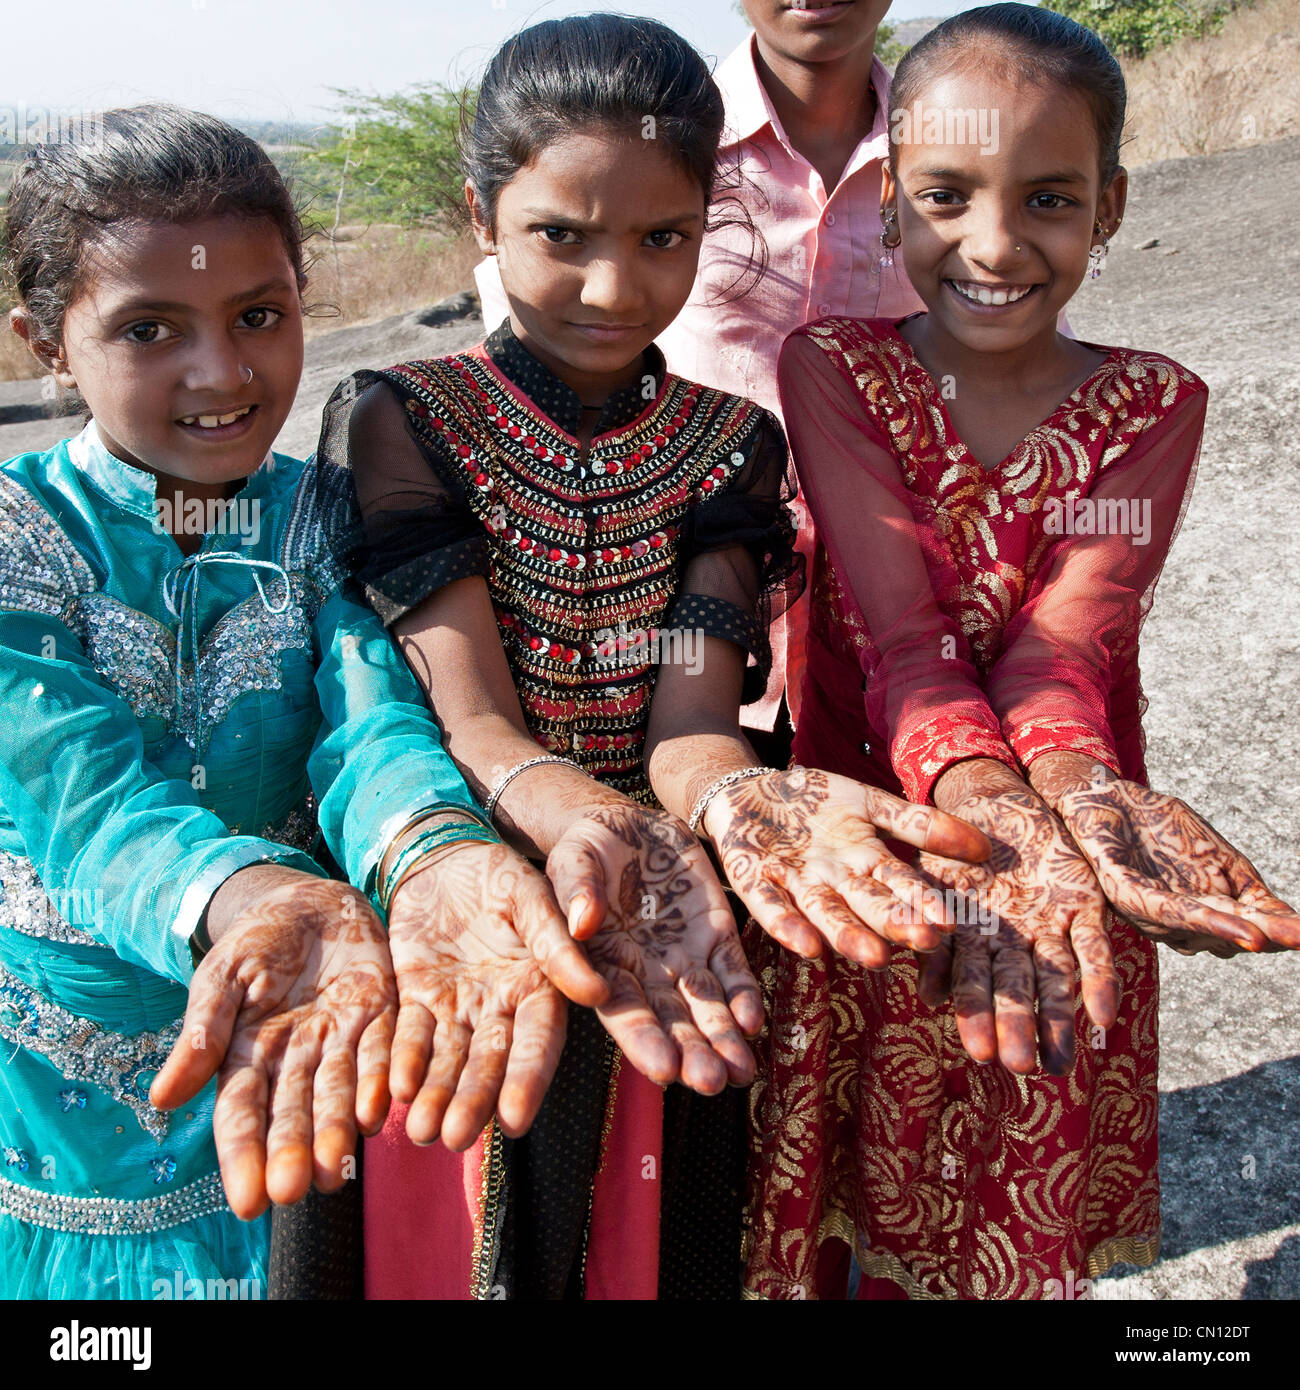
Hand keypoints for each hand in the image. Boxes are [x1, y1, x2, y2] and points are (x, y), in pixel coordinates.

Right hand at [151, 867, 396, 1219]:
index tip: (248, 1203)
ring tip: (335, 1172)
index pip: (242, 1114)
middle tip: (295, 1192)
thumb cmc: (255, 942)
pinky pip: (380, 1053)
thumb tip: (162, 1100)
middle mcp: (295, 1061)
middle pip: (293, 1114)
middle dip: (293, 1153)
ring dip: (337, 1133)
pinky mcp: (378, 1017)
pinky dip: (378, 1081)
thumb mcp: (221, 978)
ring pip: (338, 1095)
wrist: (308, 901)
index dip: (244, 1157)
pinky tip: (377, 1112)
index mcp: (246, 1057)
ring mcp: (338, 1042)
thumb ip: (203, 1032)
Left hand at [385, 838, 607, 1150]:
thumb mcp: (531, 898)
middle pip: (489, 1062)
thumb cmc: (499, 873)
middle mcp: (500, 1008)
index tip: (515, 1120)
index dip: (526, 1080)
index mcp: (538, 987)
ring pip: (448, 1060)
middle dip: (473, 1100)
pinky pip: (409, 1037)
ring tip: (423, 1133)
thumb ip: (555, 944)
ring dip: (437, 1095)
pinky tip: (395, 1090)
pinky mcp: (418, 1000)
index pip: (537, 1042)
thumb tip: (597, 993)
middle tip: (456, 1138)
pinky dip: (403, 1063)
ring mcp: (457, 1008)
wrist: (442, 856)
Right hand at [547, 803, 762, 1094]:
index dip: (643, 1040)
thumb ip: (576, 892)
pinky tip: (754, 1021)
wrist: (626, 824)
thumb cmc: (585, 849)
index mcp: (604, 964)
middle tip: (712, 1083)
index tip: (663, 1070)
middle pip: (672, 1021)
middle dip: (693, 1053)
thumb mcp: (572, 863)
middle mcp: (647, 972)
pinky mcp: (715, 933)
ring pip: (707, 1007)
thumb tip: (583, 923)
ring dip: (724, 1039)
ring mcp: (684, 956)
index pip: (624, 1011)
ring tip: (743, 1071)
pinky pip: (733, 970)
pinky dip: (744, 996)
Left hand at [702, 766, 991, 968]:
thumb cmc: (816, 801)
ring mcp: (794, 885)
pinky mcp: (753, 882)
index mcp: (866, 864)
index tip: (948, 924)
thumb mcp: (870, 803)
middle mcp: (835, 883)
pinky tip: (804, 946)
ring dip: (847, 936)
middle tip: (921, 942)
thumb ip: (920, 825)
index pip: (900, 887)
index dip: (922, 904)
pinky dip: (786, 926)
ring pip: (824, 914)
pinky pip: (770, 907)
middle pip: (866, 906)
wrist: (751, 788)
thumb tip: (985, 850)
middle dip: (893, 925)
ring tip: (873, 957)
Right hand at [916, 788, 1118, 1075]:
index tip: (979, 1052)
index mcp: (969, 935)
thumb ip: (919, 911)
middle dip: (1016, 1026)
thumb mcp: (929, 868)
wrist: (998, 796)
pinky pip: (1095, 951)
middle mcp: (1009, 940)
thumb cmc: (954, 831)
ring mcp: (1048, 928)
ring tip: (1058, 1065)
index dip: (977, 1015)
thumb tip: (923, 983)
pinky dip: (1101, 983)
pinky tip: (1105, 1018)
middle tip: (1018, 1066)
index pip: (972, 983)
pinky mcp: (1083, 908)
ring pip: (1055, 981)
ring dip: (1057, 1021)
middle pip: (1014, 989)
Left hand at [1057, 780, 1299, 955]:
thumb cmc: (1151, 823)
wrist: (1097, 794)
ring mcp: (1149, 908)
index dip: (1277, 930)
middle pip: (1228, 935)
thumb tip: (1277, 915)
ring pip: (1203, 929)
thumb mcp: (1207, 849)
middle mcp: (1173, 918)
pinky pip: (1172, 913)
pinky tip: (1243, 932)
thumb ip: (1241, 880)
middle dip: (1268, 936)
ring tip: (1273, 938)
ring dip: (1242, 933)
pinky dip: (1211, 924)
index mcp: (1196, 907)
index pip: (1244, 924)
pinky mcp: (1127, 893)